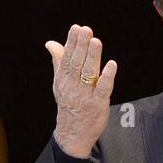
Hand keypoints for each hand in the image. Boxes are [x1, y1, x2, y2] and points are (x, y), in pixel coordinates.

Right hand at [48, 24, 117, 158]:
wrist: (72, 134)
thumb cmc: (69, 105)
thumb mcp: (60, 83)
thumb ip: (58, 62)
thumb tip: (51, 43)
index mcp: (64, 79)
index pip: (67, 58)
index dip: (71, 42)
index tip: (76, 28)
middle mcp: (73, 86)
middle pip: (77, 63)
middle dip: (81, 46)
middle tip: (86, 30)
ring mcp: (85, 95)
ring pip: (89, 73)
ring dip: (93, 57)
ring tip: (96, 42)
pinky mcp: (98, 104)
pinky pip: (103, 89)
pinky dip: (107, 76)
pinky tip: (112, 65)